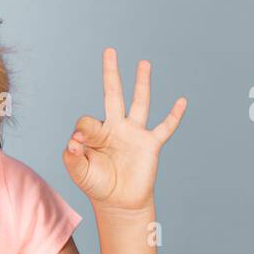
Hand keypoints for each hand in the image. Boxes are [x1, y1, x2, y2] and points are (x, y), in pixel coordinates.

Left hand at [63, 48, 185, 212]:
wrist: (118, 203)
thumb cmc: (97, 185)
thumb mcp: (78, 172)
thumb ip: (72, 155)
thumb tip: (74, 138)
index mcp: (96, 133)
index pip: (87, 121)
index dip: (82, 129)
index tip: (78, 143)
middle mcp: (116, 127)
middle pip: (113, 94)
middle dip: (111, 73)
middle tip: (109, 51)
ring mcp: (134, 134)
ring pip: (139, 102)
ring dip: (142, 83)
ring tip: (143, 63)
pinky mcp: (150, 145)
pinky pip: (165, 128)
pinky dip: (174, 116)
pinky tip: (182, 101)